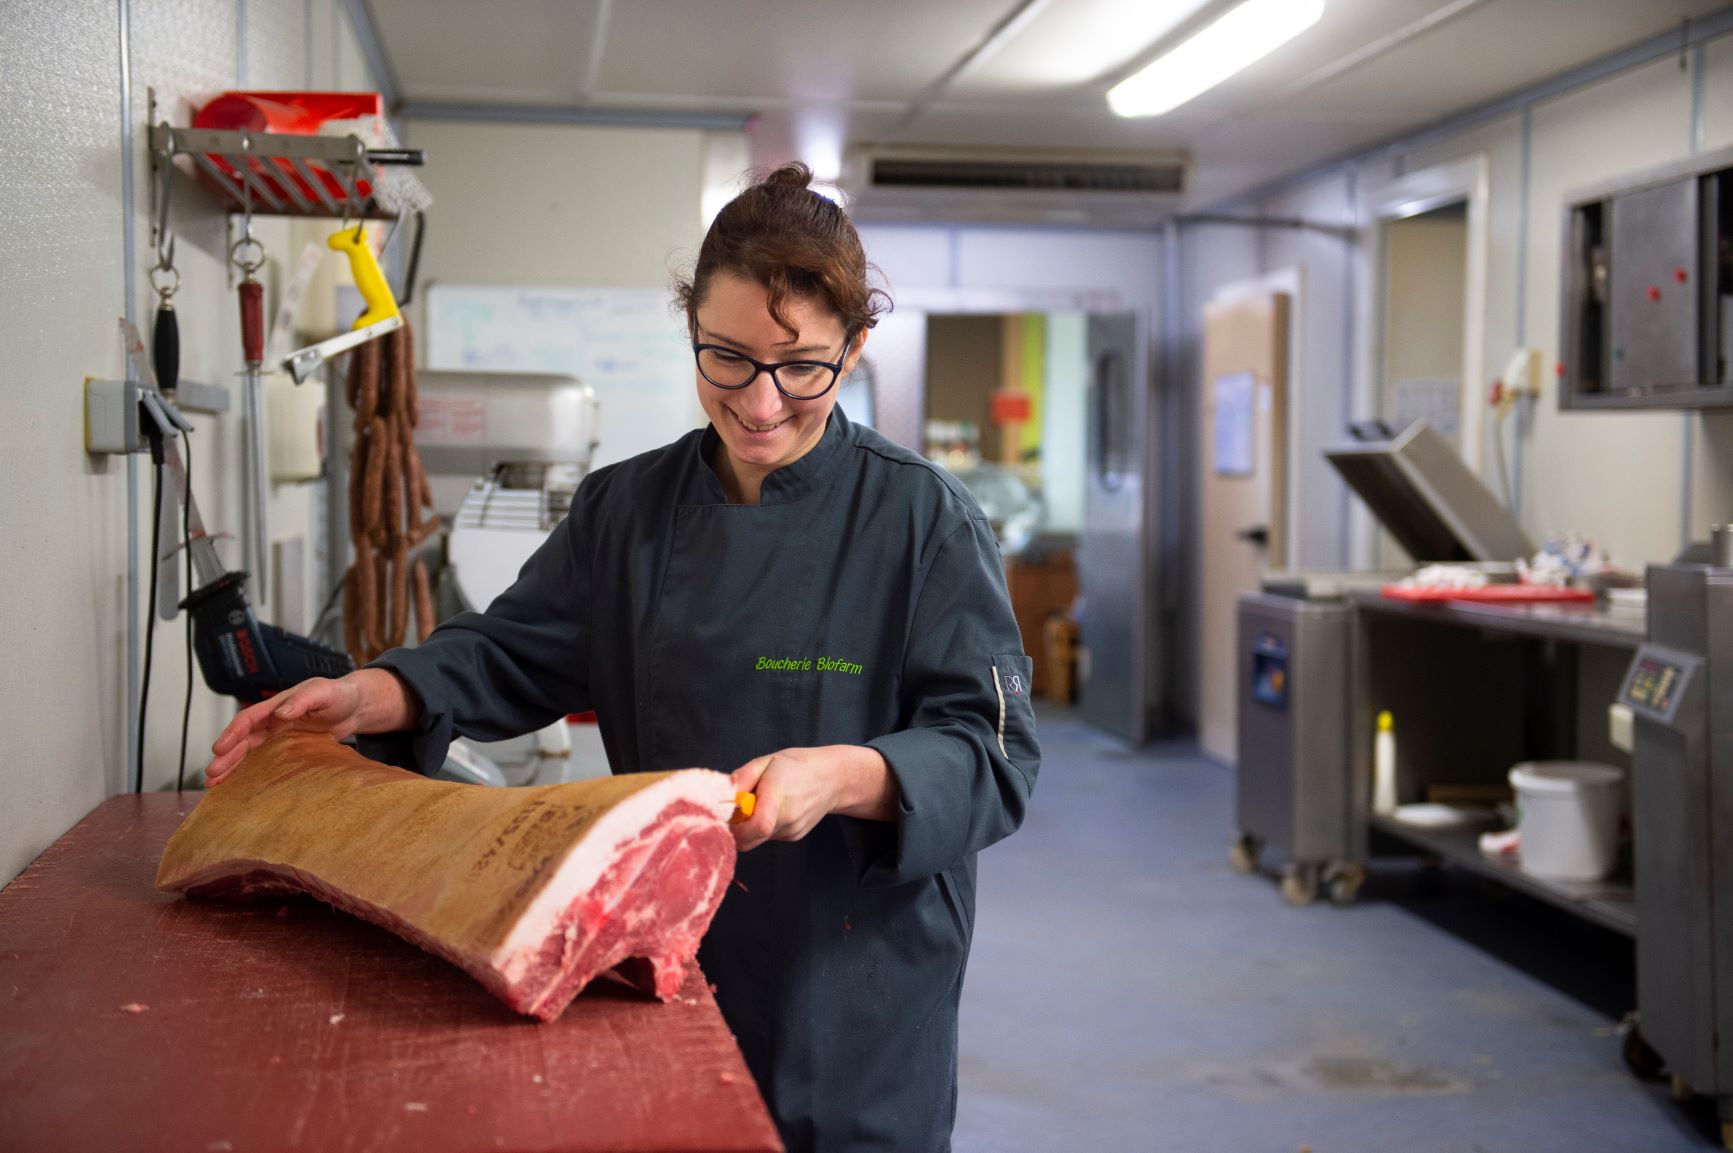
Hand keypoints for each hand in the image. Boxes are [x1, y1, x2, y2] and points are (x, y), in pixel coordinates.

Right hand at [205, 668, 416, 786]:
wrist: (356, 706)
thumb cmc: (339, 694)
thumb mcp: (323, 692)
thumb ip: (303, 700)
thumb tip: (282, 712)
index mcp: (277, 705)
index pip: (248, 720)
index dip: (232, 734)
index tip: (218, 748)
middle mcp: (273, 721)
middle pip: (244, 740)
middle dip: (226, 756)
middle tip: (211, 774)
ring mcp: (280, 737)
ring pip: (250, 753)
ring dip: (233, 767)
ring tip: (215, 784)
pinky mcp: (290, 750)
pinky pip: (266, 761)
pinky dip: (252, 772)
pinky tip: (240, 786)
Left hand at [729, 745, 896, 852]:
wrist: (832, 778)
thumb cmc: (797, 766)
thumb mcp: (766, 762)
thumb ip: (742, 778)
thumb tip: (722, 794)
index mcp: (779, 796)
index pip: (756, 825)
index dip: (734, 825)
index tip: (725, 813)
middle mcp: (787, 819)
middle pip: (749, 840)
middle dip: (735, 829)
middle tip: (736, 809)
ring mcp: (791, 831)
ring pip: (756, 839)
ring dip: (749, 826)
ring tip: (759, 803)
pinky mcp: (793, 837)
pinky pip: (767, 837)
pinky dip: (761, 826)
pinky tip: (772, 809)